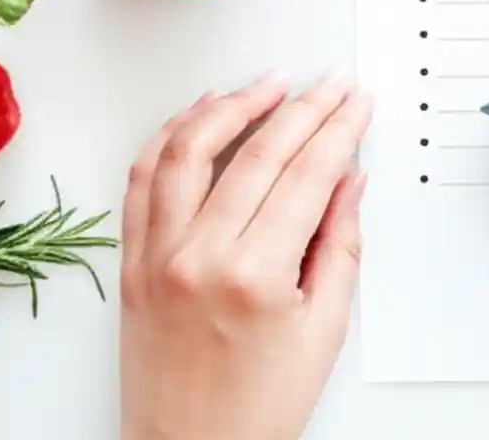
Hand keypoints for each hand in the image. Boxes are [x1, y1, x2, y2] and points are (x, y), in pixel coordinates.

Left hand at [120, 71, 372, 439]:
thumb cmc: (256, 408)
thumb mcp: (323, 330)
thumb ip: (339, 245)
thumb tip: (350, 181)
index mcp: (254, 276)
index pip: (308, 174)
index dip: (340, 128)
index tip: (357, 102)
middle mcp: (199, 255)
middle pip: (259, 152)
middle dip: (304, 106)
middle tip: (332, 81)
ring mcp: (157, 254)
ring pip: (190, 149)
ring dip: (232, 105)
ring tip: (268, 83)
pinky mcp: (132, 261)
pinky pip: (143, 179)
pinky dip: (170, 137)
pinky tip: (199, 115)